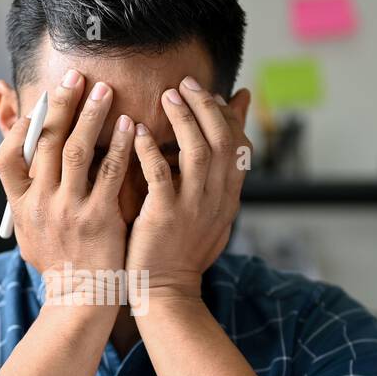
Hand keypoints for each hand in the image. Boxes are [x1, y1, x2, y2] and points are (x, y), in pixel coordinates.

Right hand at [0, 70, 133, 303]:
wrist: (81, 298)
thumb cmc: (58, 263)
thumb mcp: (29, 231)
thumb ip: (28, 196)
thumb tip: (26, 163)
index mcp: (20, 205)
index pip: (6, 156)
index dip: (20, 127)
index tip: (38, 105)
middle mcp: (40, 203)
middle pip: (46, 142)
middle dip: (61, 104)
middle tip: (76, 75)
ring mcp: (68, 210)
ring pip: (76, 150)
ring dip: (91, 115)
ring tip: (104, 90)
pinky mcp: (99, 217)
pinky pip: (110, 173)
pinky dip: (120, 146)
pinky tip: (130, 126)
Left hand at [125, 76, 251, 301]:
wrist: (165, 292)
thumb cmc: (181, 249)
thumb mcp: (210, 213)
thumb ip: (217, 178)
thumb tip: (220, 159)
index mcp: (228, 197)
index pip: (240, 144)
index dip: (229, 114)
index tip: (214, 93)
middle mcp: (217, 199)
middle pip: (223, 139)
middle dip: (206, 106)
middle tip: (186, 83)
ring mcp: (193, 208)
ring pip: (198, 150)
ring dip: (183, 118)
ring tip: (167, 96)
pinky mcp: (165, 216)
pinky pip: (161, 174)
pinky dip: (150, 149)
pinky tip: (136, 131)